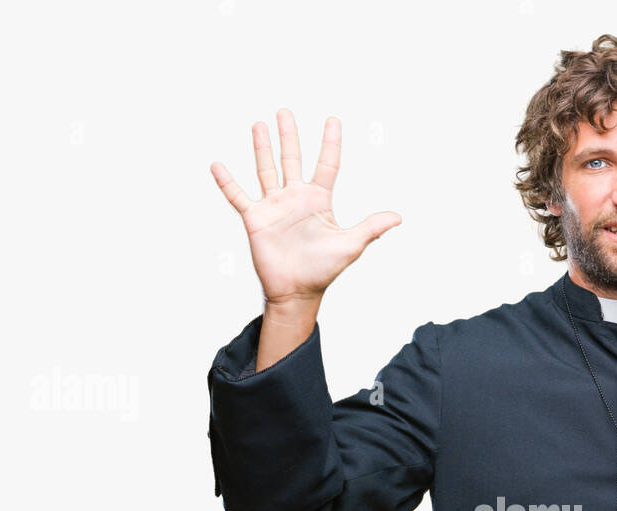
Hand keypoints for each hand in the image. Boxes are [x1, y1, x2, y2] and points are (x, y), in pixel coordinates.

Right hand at [209, 109, 400, 306]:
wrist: (297, 292)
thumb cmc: (323, 271)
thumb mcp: (350, 245)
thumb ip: (371, 228)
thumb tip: (398, 217)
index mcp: (319, 201)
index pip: (327, 164)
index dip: (330, 142)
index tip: (332, 119)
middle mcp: (296, 198)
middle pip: (292, 159)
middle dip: (289, 135)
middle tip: (285, 111)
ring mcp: (275, 206)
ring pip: (266, 169)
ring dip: (262, 148)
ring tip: (259, 125)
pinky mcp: (255, 219)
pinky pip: (238, 196)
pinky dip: (227, 182)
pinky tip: (217, 165)